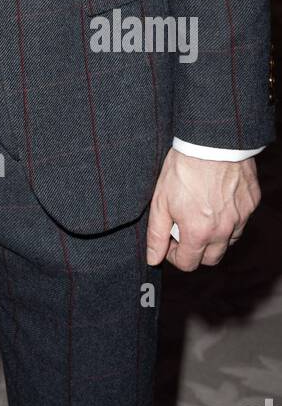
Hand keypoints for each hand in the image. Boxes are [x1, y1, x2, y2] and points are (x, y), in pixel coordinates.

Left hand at [146, 148, 260, 269]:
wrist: (211, 141)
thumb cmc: (183, 168)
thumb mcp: (160, 200)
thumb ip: (156, 234)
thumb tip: (153, 258)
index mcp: (199, 232)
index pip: (188, 263)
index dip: (174, 256)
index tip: (170, 241)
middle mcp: (223, 231)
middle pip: (211, 259)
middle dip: (195, 251)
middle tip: (184, 229)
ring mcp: (241, 218)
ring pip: (228, 241)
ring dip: (214, 236)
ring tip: (200, 213)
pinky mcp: (251, 204)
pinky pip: (240, 221)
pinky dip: (229, 218)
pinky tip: (217, 200)